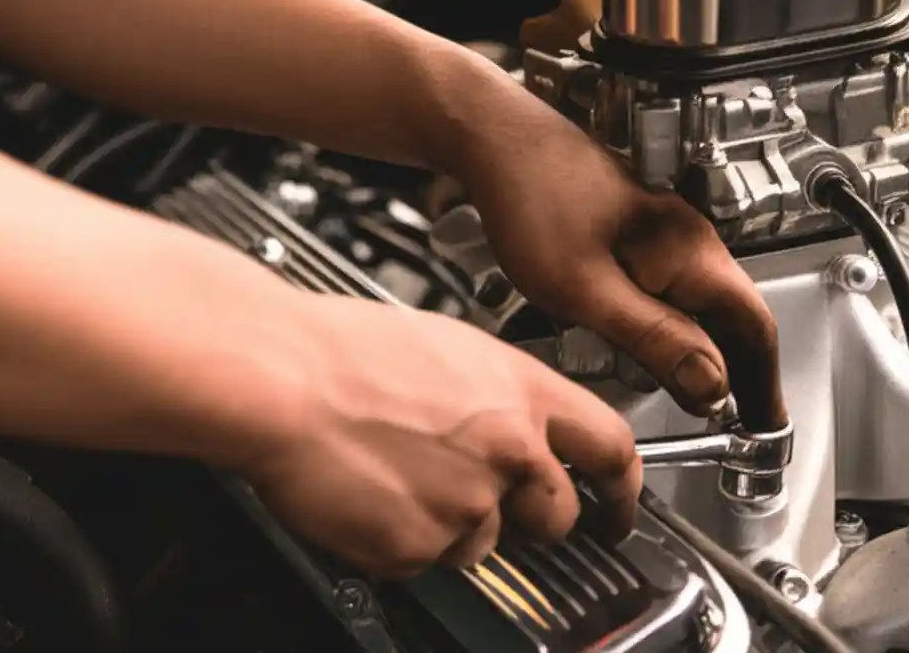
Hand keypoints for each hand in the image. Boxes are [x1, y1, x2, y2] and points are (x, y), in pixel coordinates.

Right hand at [244, 296, 641, 578]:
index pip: (613, 450)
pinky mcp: (418, 547)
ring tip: (402, 476)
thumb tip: (510, 423)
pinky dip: (404, 539)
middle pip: (557, 514)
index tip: (621, 505)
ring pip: (484, 541)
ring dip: (455, 524)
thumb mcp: (451, 348)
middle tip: (493, 501)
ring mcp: (467, 506)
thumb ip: (498, 397)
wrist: (283, 381)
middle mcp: (510, 453)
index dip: (624, 487)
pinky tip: (374, 495)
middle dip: (536, 519)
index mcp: (524, 394)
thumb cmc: (347, 351)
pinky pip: (425, 559)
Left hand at [444, 78, 786, 429]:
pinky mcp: (639, 233)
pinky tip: (664, 349)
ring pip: (709, 305)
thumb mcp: (587, 290)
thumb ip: (654, 340)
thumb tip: (710, 385)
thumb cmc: (533, 199)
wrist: (498, 139)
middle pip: (738, 319)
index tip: (765, 425)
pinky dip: (685, 330)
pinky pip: (679, 291)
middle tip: (744, 425)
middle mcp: (689, 240)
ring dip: (714, 354)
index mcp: (690, 254)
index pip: (755, 329)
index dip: (765, 384)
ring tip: (708, 400)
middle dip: (745, 375)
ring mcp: (667, 235)